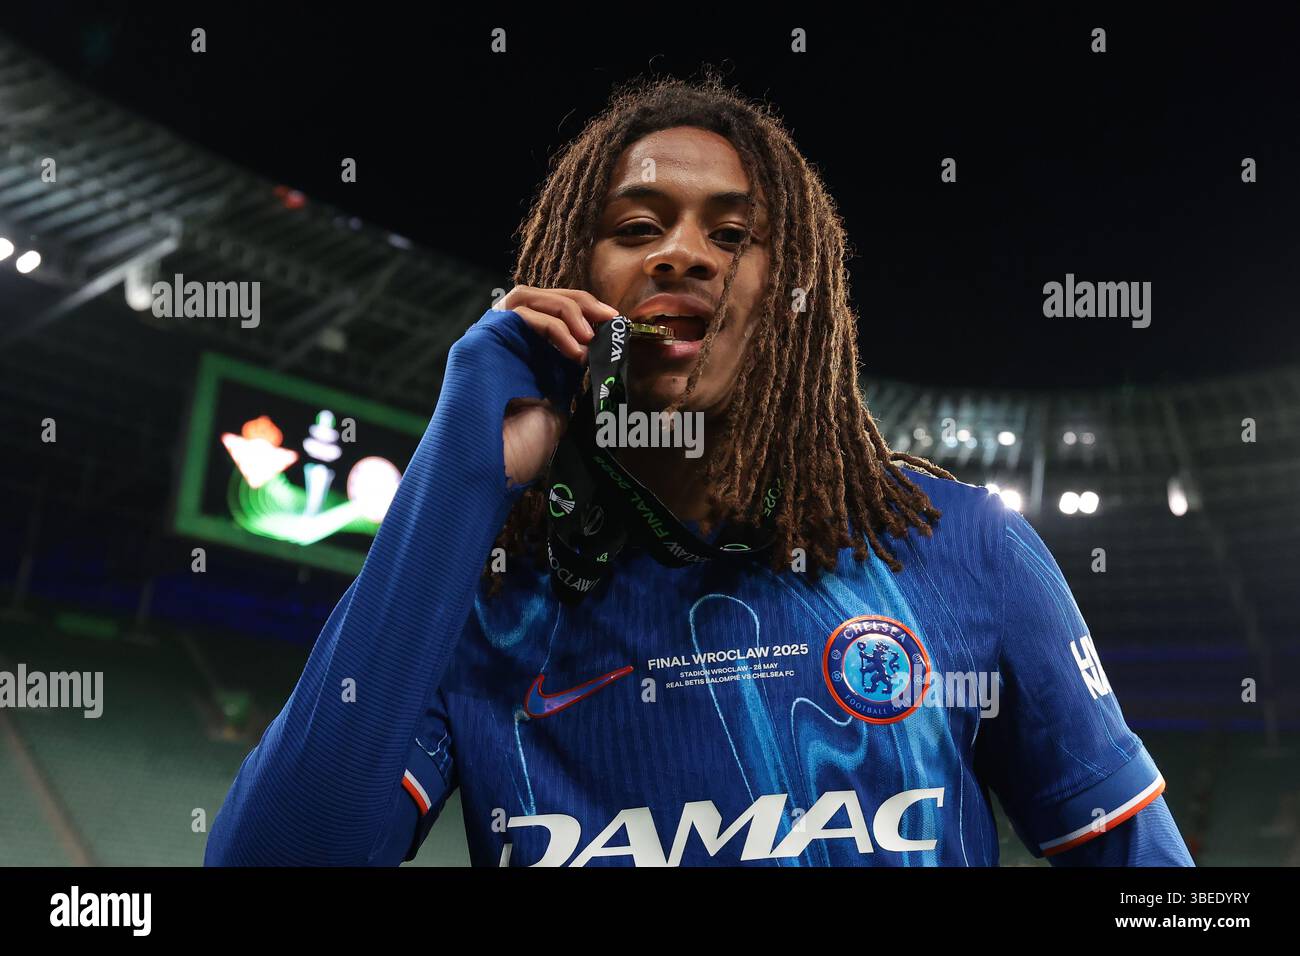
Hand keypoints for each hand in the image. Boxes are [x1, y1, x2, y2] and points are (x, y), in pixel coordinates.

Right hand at [495, 286, 617, 486]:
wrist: (497, 470)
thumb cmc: (524, 446)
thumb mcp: (558, 396)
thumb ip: (568, 367)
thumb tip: (599, 343)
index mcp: (519, 353)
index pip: (549, 313)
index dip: (582, 311)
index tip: (613, 321)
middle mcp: (500, 341)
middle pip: (539, 298)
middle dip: (578, 302)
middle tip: (608, 318)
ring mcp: (486, 338)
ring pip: (527, 297)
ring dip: (565, 309)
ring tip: (590, 337)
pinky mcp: (479, 340)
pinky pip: (520, 314)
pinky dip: (553, 326)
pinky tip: (575, 349)